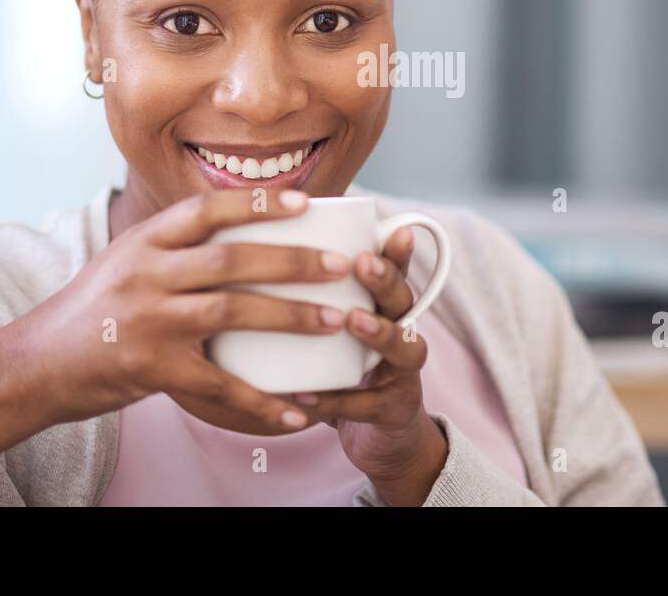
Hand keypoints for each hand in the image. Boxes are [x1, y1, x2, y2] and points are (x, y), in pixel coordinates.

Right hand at [14, 188, 350, 435]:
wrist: (36, 363)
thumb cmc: (94, 308)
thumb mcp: (127, 259)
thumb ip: (175, 243)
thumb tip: (245, 224)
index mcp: (145, 240)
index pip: (206, 209)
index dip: (258, 202)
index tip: (305, 202)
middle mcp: (147, 273)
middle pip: (232, 259)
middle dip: (294, 261)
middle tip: (342, 266)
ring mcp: (148, 321)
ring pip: (233, 312)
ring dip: (291, 317)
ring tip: (336, 321)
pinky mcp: (151, 369)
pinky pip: (218, 384)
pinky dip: (261, 399)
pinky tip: (296, 410)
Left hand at [291, 227, 448, 504]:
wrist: (379, 438)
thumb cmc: (348, 370)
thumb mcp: (336, 330)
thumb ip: (315, 296)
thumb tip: (263, 251)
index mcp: (387, 309)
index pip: (396, 271)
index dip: (396, 251)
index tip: (392, 228)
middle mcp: (403, 333)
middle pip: (404, 300)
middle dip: (386, 280)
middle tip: (362, 263)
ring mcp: (403, 373)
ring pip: (403, 347)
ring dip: (379, 331)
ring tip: (351, 319)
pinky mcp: (393, 411)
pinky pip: (367, 404)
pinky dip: (336, 400)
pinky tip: (306, 394)